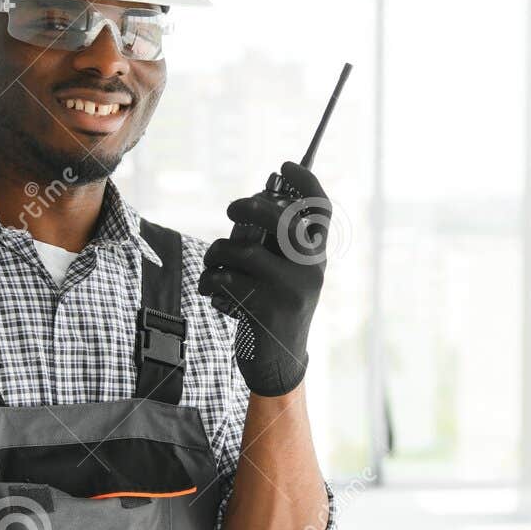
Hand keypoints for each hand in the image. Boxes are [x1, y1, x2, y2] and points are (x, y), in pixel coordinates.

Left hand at [197, 161, 330, 396]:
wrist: (278, 364)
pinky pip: (225, 280)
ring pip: (242, 252)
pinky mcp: (265, 311)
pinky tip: (212, 291)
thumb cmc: (273, 308)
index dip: (305, 183)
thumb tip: (252, 204)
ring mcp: (290, 291)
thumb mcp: (284, 273)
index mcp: (317, 256)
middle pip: (282, 220)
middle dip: (249, 207)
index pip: (321, 210)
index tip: (285, 165)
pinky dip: (209, 282)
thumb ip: (275, 244)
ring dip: (216, 253)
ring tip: (212, 264)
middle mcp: (311, 270)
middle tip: (232, 209)